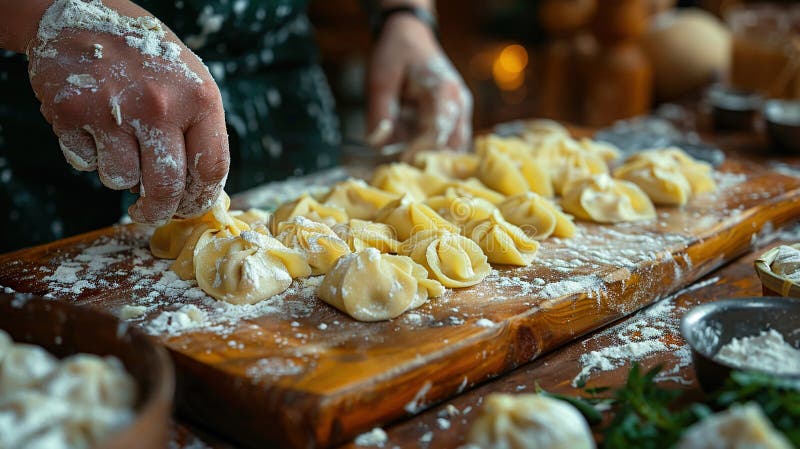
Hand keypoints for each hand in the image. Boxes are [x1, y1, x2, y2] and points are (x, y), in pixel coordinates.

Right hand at [27, 1, 228, 224]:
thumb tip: (199, 194)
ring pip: (120, 181)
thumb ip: (200, 132)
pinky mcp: (71, 112)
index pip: (211, 169)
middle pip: (166, 188)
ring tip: (119, 141)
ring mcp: (113, 109)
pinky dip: (88, 154)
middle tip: (150, 212)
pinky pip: (84, 163)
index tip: (189, 207)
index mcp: (199, 98)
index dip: (200, 199)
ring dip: (119, 175)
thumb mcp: (190, 82)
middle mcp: (160, 105)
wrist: (82, 12)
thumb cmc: (146, 57)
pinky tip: (92, 124)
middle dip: (158, 210)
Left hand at [367, 13, 472, 157]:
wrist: (411, 36)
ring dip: (432, 156)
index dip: (419, 149)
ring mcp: (461, 111)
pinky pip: (449, 143)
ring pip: (454, 148)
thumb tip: (378, 143)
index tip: (400, 159)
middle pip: (451, 145)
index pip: (438, 130)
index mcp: (443, 90)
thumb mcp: (380, 79)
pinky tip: (413, 149)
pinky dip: (433, 150)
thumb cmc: (397, 53)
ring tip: (406, 156)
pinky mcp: (456, 118)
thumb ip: (378, 113)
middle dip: (427, 158)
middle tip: (401, 165)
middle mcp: (459, 102)